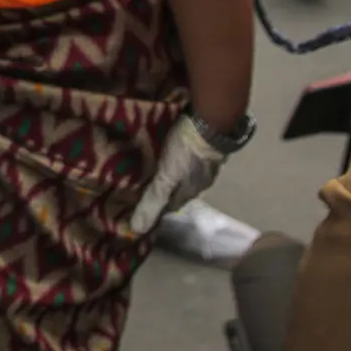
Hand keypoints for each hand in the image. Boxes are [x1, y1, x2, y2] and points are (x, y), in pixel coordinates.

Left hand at [131, 114, 228, 233]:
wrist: (212, 122)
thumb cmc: (186, 152)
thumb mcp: (166, 177)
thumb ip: (153, 200)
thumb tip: (138, 229)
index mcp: (190, 191)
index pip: (170, 206)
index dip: (155, 207)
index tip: (138, 204)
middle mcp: (201, 181)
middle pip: (178, 190)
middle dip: (163, 189)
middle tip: (141, 183)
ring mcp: (206, 164)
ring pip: (185, 174)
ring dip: (171, 173)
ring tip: (152, 167)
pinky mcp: (206, 146)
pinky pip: (189, 158)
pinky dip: (178, 158)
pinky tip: (169, 152)